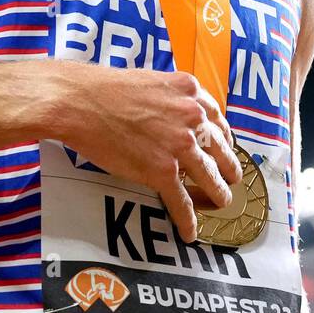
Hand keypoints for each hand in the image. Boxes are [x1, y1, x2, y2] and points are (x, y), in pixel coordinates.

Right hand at [49, 63, 243, 242]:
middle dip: (228, 166)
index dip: (223, 137)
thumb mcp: (151, 81)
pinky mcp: (163, 170)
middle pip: (221, 148)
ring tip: (222, 202)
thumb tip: (173, 112)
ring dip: (218, 193)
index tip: (223, 146)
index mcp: (190, 92)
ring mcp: (180, 145)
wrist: (81, 102)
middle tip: (232, 177)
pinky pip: (182, 201)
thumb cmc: (106, 88)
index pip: (217, 119)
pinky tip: (191, 231)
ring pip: (210, 176)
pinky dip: (188, 219)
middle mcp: (192, 117)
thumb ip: (170, 96)